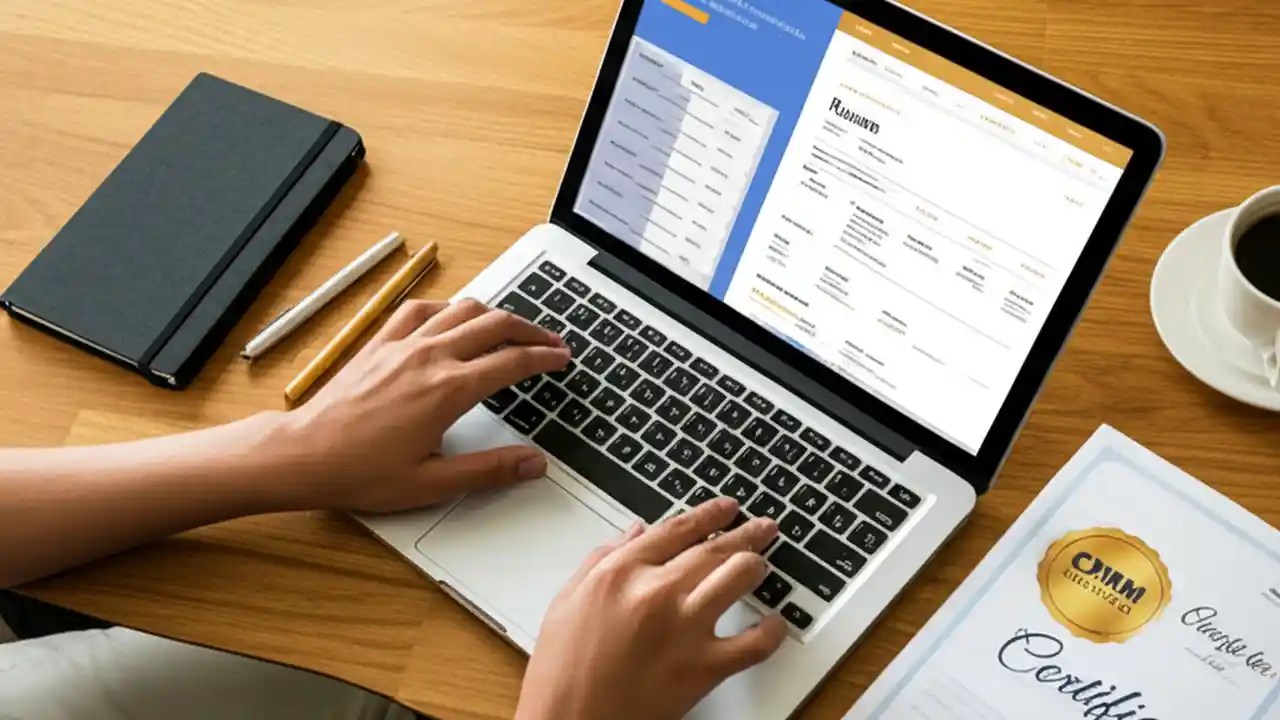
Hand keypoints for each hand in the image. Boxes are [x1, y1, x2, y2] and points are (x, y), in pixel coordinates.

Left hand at [271, 299, 570, 512]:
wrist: (304, 454)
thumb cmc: (360, 471)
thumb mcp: (433, 484)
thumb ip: (489, 470)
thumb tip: (534, 463)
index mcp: (448, 391)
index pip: (512, 362)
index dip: (546, 357)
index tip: (563, 358)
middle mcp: (429, 357)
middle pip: (495, 325)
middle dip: (531, 329)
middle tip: (551, 341)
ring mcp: (403, 345)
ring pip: (462, 309)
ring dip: (495, 313)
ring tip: (513, 326)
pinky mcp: (380, 343)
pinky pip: (420, 309)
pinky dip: (447, 307)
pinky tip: (454, 315)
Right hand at [516, 499, 786, 719]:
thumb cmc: (561, 672)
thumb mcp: (567, 601)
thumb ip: (601, 559)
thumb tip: (634, 532)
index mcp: (621, 573)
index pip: (677, 529)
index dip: (708, 514)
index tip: (727, 508)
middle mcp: (657, 592)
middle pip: (714, 548)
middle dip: (746, 534)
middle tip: (763, 528)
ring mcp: (684, 628)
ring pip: (739, 577)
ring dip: (756, 566)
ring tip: (762, 565)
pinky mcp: (703, 667)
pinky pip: (754, 643)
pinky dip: (771, 631)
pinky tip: (774, 624)